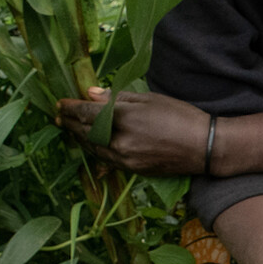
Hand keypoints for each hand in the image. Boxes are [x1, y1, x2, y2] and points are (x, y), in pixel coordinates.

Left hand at [55, 88, 211, 174]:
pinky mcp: (132, 170)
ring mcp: (125, 158)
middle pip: (85, 132)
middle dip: (70, 123)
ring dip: (79, 138)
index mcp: (123, 117)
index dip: (70, 108)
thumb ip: (117, 97)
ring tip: (70, 129)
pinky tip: (90, 144)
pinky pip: (105, 159)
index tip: (59, 103)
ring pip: (93, 148)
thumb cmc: (180, 116)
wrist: (204, 147)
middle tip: (58, 117)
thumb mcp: (150, 99)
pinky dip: (94, 150)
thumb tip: (91, 93)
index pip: (87, 113)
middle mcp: (119, 140)